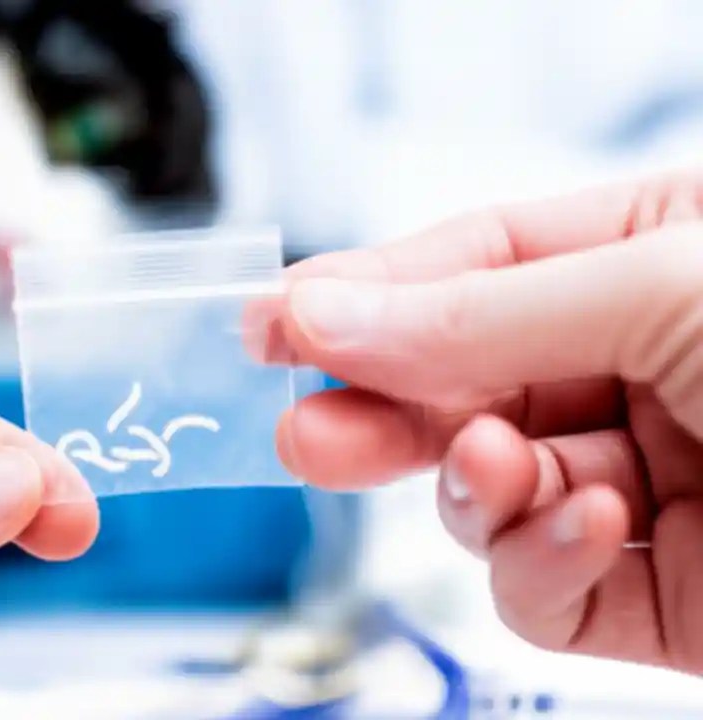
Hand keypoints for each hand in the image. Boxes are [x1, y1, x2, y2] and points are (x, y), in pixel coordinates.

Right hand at [246, 172, 702, 672]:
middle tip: (307, 430)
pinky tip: (579, 526)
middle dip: (378, 408)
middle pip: (457, 383)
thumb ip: (478, 314)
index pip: (476, 263)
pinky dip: (534, 562)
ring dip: (467, 484)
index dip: (367, 292)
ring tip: (487, 469)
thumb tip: (323, 316)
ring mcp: (641, 483)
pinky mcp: (645, 591)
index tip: (270, 323)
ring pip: (480, 490)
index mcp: (657, 255)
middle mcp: (643, 366)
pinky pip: (535, 585)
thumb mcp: (661, 290)